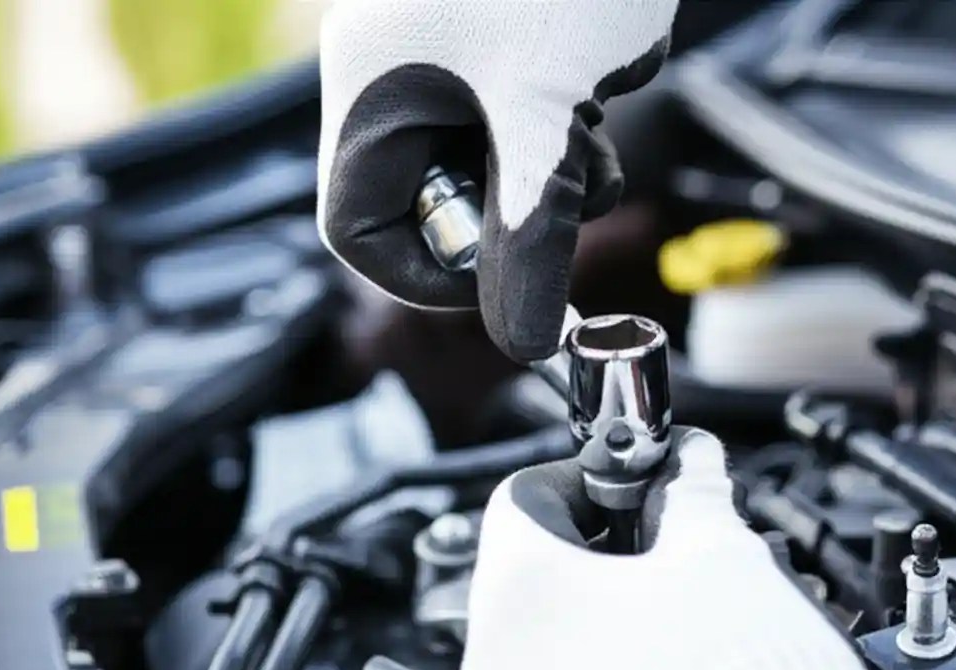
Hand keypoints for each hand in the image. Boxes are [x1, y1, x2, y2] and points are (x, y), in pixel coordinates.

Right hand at [317, 0, 676, 362]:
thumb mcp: (545, 122)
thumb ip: (532, 241)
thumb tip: (523, 341)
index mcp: (369, 93)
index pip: (360, 232)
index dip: (429, 277)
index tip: (505, 285)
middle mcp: (396, 74)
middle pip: (433, 199)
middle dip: (509, 213)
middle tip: (564, 191)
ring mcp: (449, 54)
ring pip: (487, 162)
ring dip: (548, 172)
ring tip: (587, 126)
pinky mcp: (502, 43)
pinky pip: (520, 117)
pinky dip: (563, 127)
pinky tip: (595, 84)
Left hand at [459, 428, 883, 669]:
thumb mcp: (725, 561)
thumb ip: (696, 495)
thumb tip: (693, 462)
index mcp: (519, 589)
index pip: (527, 493)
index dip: (595, 475)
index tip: (645, 486)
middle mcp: (494, 660)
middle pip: (541, 568)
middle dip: (617, 549)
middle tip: (682, 551)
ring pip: (557, 636)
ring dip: (620, 615)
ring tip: (693, 623)